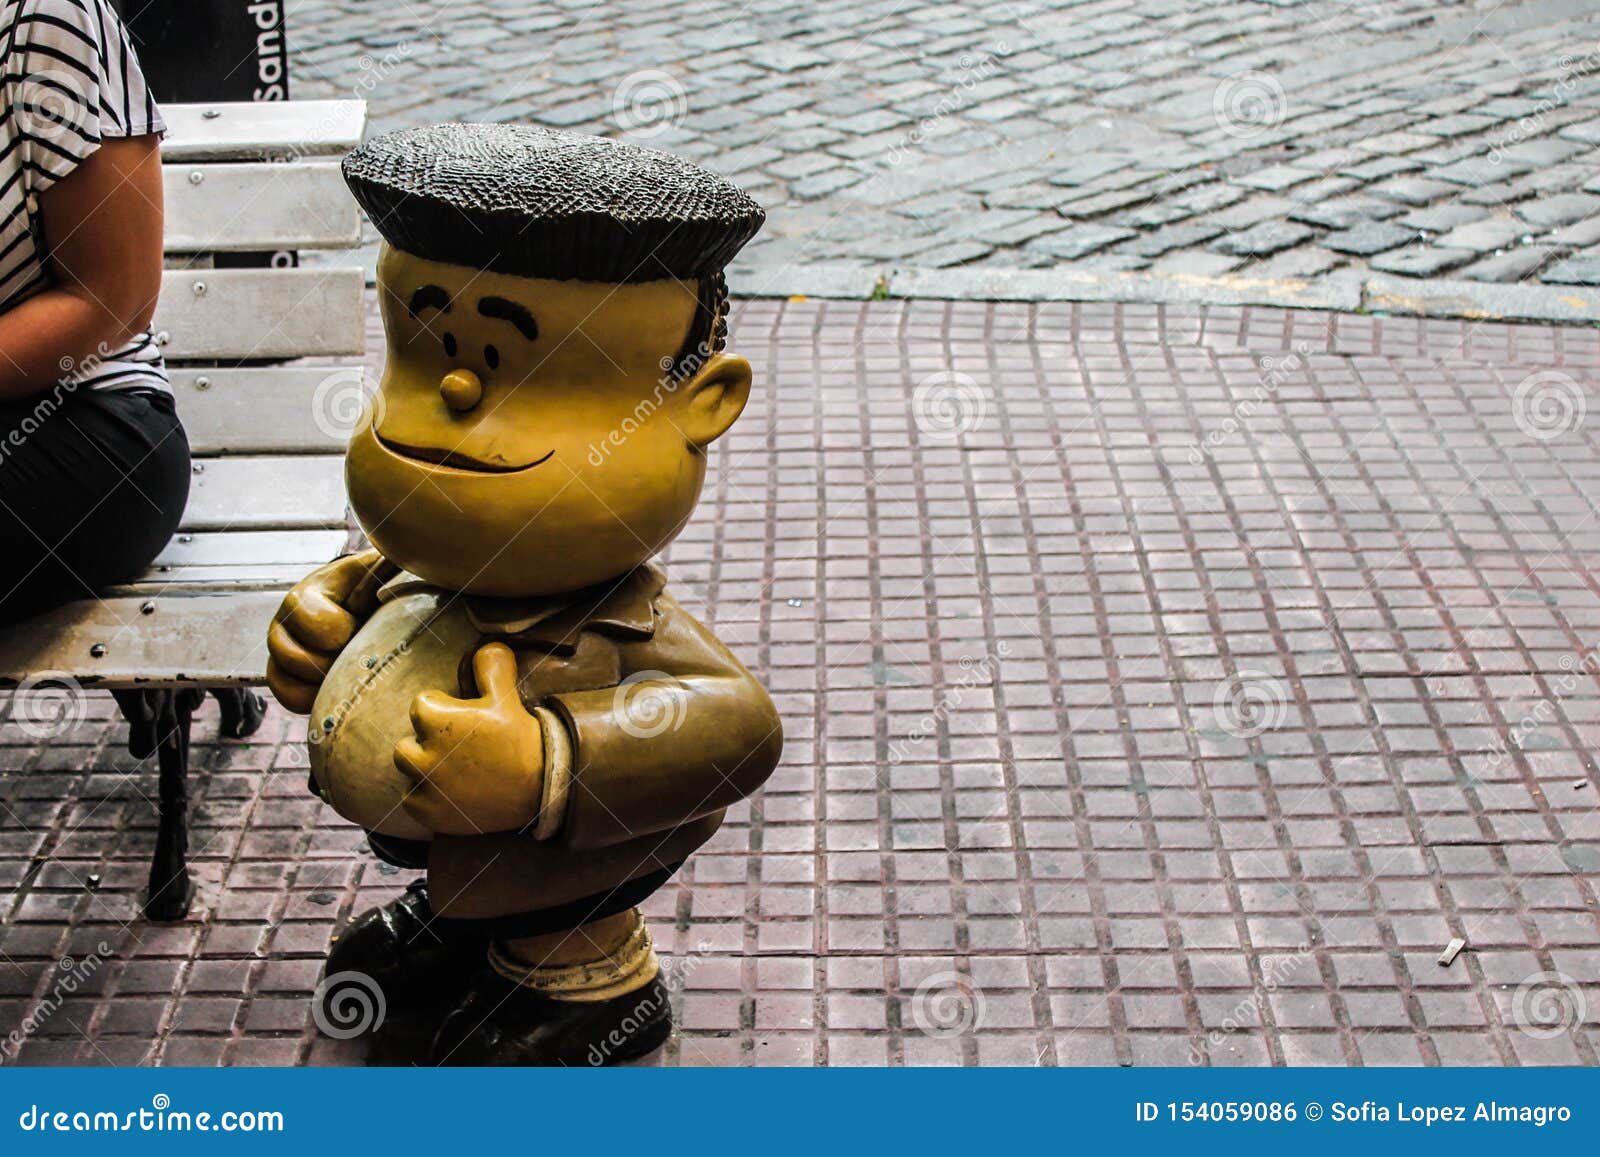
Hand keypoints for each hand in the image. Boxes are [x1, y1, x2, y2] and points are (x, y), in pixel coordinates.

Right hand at [266, 549, 398, 713]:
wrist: (368, 610)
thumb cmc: (378, 590)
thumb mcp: (380, 572)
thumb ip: (386, 564)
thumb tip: (404, 553)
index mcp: (308, 593)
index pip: (306, 616)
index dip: (338, 629)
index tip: (360, 625)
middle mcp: (285, 620)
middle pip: (287, 653)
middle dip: (327, 662)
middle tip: (355, 656)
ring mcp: (281, 648)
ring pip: (280, 677)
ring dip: (318, 684)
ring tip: (346, 676)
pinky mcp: (284, 673)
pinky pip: (284, 696)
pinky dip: (308, 701)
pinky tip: (334, 692)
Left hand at [393, 643, 545, 835]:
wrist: (540, 788)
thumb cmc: (520, 739)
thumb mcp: (507, 697)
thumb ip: (491, 667)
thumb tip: (486, 645)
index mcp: (436, 720)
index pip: (420, 705)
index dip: (441, 707)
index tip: (461, 717)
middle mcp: (424, 754)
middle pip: (407, 743)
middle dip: (426, 742)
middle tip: (458, 747)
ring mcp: (426, 787)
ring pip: (408, 771)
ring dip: (423, 769)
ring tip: (452, 770)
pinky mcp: (429, 813)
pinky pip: (413, 800)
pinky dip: (428, 798)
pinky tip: (453, 793)